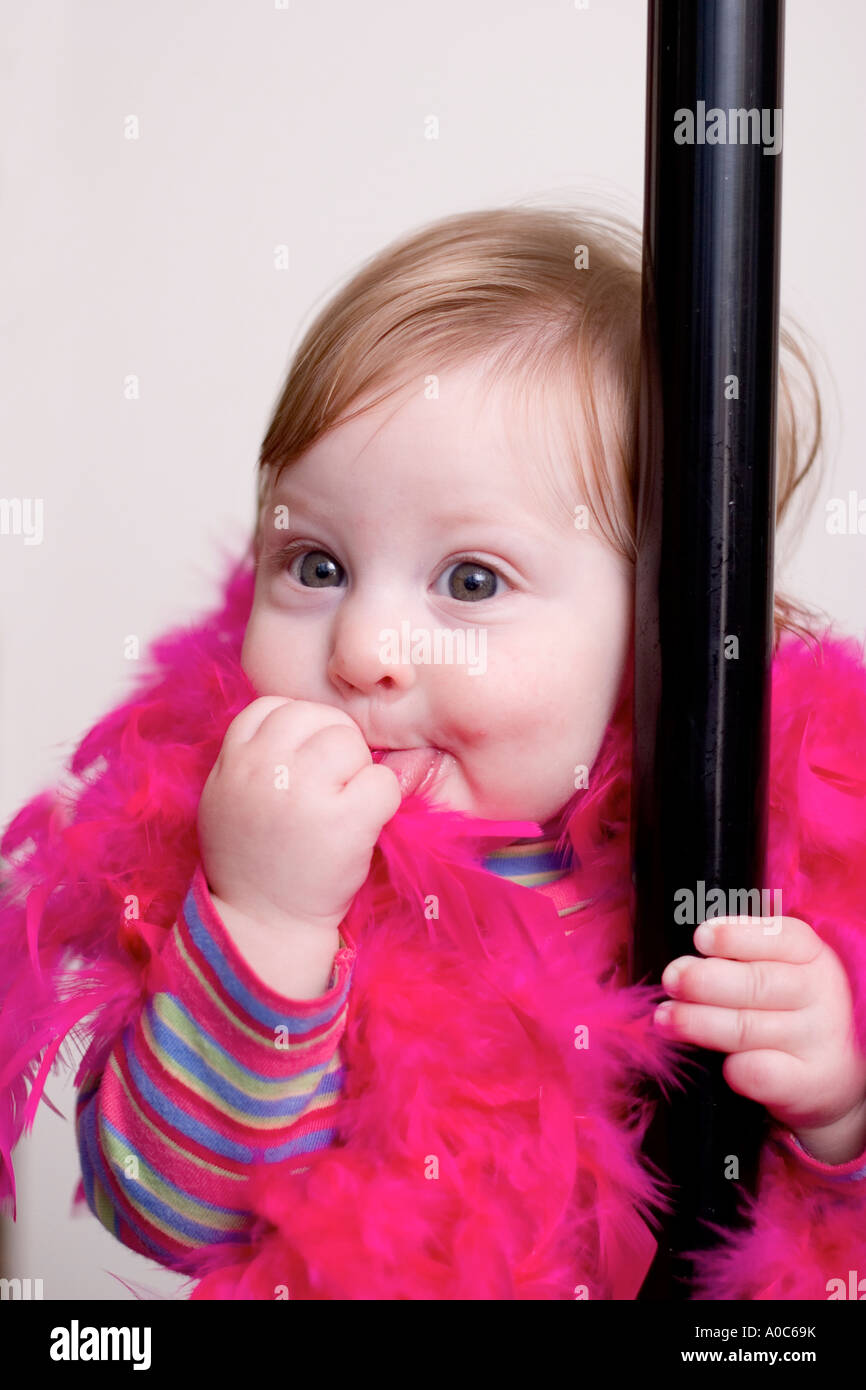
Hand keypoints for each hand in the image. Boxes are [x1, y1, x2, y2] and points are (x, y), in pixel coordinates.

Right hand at [197, 696, 401, 932]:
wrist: (263, 925)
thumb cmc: (252, 860)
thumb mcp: (228, 797)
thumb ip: (252, 756)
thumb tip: (302, 724)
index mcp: (233, 761)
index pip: (274, 706)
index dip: (299, 729)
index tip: (304, 762)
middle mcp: (264, 769)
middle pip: (318, 716)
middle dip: (334, 745)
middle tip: (332, 787)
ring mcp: (304, 792)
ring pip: (350, 741)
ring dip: (358, 770)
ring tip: (344, 806)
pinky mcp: (345, 820)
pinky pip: (383, 781)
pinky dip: (384, 801)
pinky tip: (364, 825)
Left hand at [653, 915, 865, 1162]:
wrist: (830, 1074)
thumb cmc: (784, 1009)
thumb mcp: (775, 970)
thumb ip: (736, 959)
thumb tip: (681, 965)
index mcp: (811, 955)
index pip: (780, 937)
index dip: (736, 936)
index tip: (701, 938)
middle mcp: (821, 993)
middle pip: (757, 983)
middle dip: (703, 981)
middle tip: (671, 981)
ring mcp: (817, 1039)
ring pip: (747, 1028)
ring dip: (697, 1023)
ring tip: (665, 1019)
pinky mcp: (807, 1082)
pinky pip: (757, 1072)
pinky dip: (731, 1067)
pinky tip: (719, 1061)